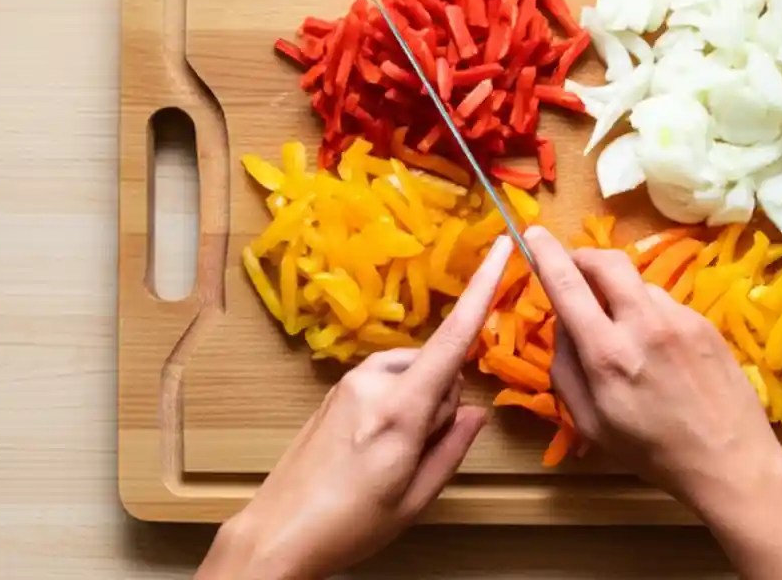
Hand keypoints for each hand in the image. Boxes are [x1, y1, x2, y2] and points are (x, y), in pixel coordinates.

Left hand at [198, 237, 511, 579]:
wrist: (277, 534)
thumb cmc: (350, 526)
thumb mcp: (416, 499)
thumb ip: (453, 449)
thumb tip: (477, 413)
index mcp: (399, 410)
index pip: (453, 339)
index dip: (483, 291)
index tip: (504, 247)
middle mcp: (372, 382)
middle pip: (438, 368)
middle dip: (444, 405)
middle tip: (416, 458)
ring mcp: (350, 382)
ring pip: (413, 374)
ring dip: (419, 404)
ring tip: (391, 457)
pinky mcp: (336, 388)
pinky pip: (387, 380)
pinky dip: (398, 403)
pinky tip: (375, 447)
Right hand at [523, 226, 781, 513]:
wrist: (729, 460)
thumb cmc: (651, 451)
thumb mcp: (590, 422)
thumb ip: (565, 368)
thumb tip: (561, 323)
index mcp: (607, 355)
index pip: (567, 285)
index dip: (546, 253)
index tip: (533, 232)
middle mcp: (644, 325)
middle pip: (607, 262)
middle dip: (583, 258)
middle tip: (575, 272)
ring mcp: (680, 319)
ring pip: (638, 284)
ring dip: (620, 294)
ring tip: (625, 332)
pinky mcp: (704, 322)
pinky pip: (665, 303)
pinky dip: (650, 313)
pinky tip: (660, 350)